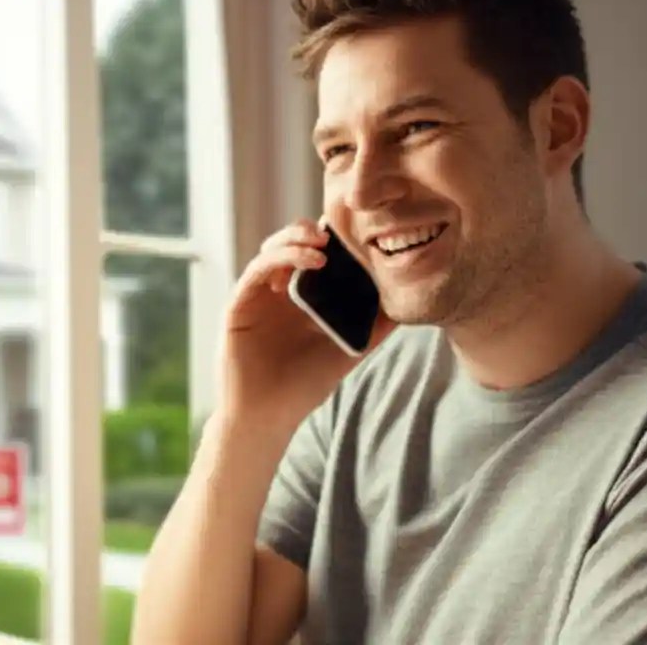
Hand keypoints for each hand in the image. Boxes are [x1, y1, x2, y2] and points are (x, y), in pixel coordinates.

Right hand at [218, 218, 395, 431]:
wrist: (268, 417)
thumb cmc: (303, 386)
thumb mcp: (349, 349)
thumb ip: (374, 325)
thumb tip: (407, 300)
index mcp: (300, 297)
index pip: (314, 253)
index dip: (332, 237)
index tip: (358, 230)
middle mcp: (276, 291)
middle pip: (290, 243)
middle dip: (312, 230)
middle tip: (337, 232)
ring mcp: (256, 296)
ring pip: (271, 249)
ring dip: (296, 238)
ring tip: (323, 243)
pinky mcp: (239, 304)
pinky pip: (256, 271)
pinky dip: (281, 259)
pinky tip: (310, 262)